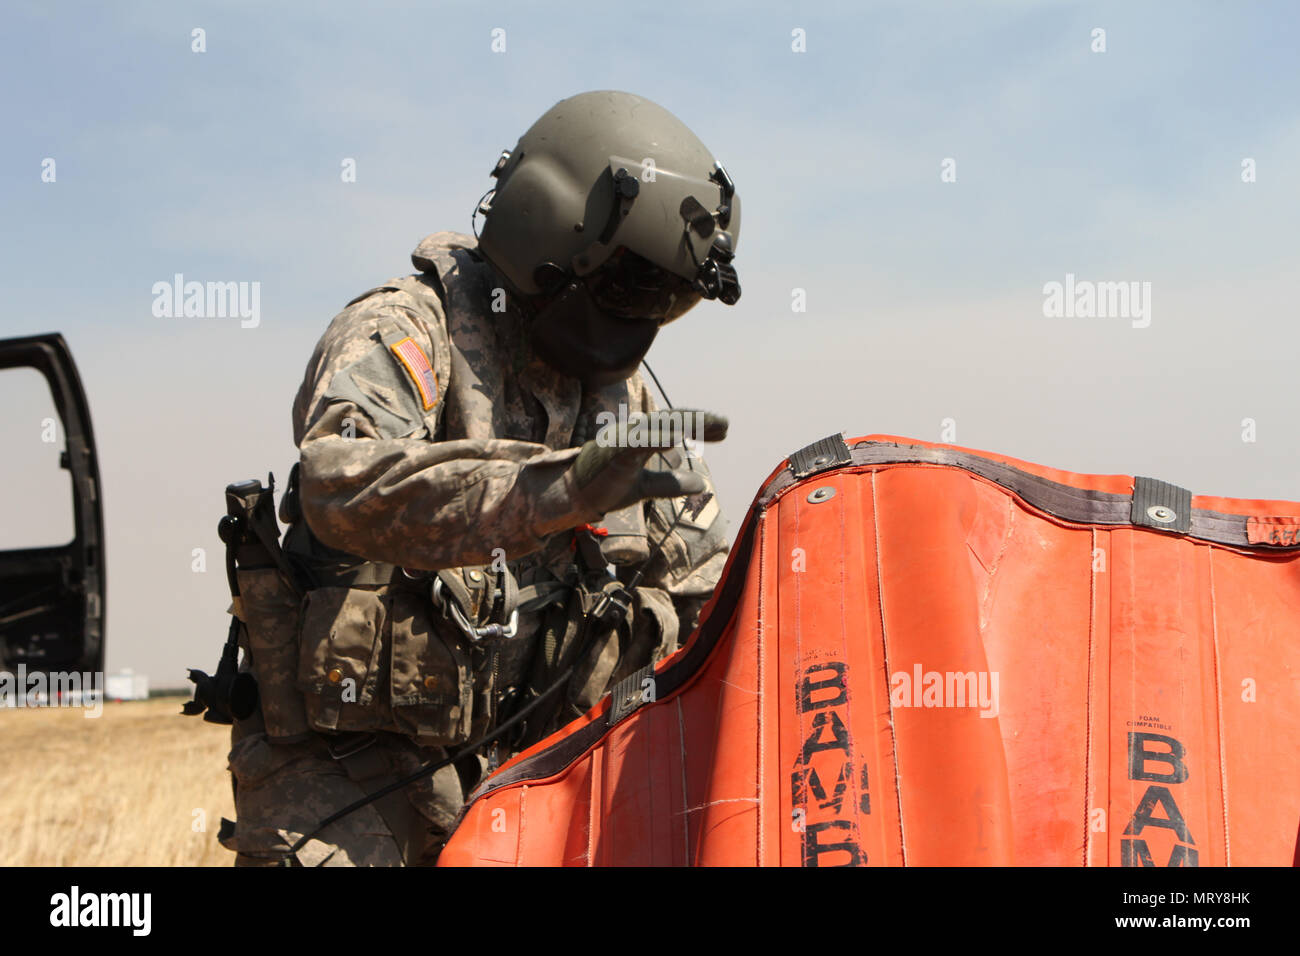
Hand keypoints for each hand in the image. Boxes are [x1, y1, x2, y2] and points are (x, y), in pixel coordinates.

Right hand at [570, 409, 726, 514]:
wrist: (572, 496)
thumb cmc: (604, 485)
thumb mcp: (645, 486)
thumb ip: (670, 483)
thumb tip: (701, 484)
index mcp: (641, 439)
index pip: (675, 427)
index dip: (700, 426)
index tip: (724, 431)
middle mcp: (633, 435)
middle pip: (670, 421)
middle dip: (698, 421)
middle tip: (725, 425)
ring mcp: (622, 441)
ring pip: (656, 427)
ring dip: (682, 424)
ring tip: (708, 424)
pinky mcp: (612, 454)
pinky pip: (636, 443)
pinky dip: (655, 438)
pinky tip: (675, 437)